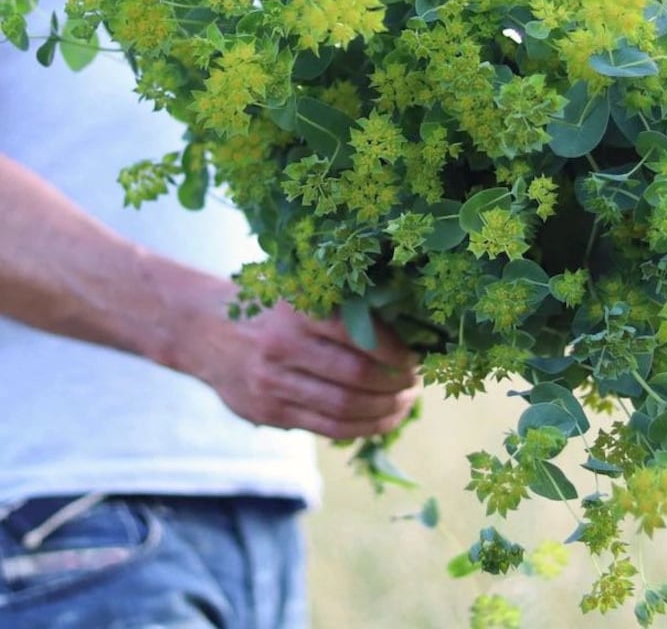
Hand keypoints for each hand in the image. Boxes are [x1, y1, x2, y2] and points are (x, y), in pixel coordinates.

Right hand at [189, 297, 420, 440]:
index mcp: (298, 309)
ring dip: (385, 410)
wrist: (202, 327)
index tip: (415, 355)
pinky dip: (362, 428)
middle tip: (416, 381)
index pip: (359, 336)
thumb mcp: (298, 287)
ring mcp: (273, 384)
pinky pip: (326, 428)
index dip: (395, 351)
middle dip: (395, 383)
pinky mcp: (269, 413)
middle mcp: (283, 347)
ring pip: (344, 408)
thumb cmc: (268, 302)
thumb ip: (340, 303)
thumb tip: (404, 325)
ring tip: (405, 402)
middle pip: (356, 376)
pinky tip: (383, 420)